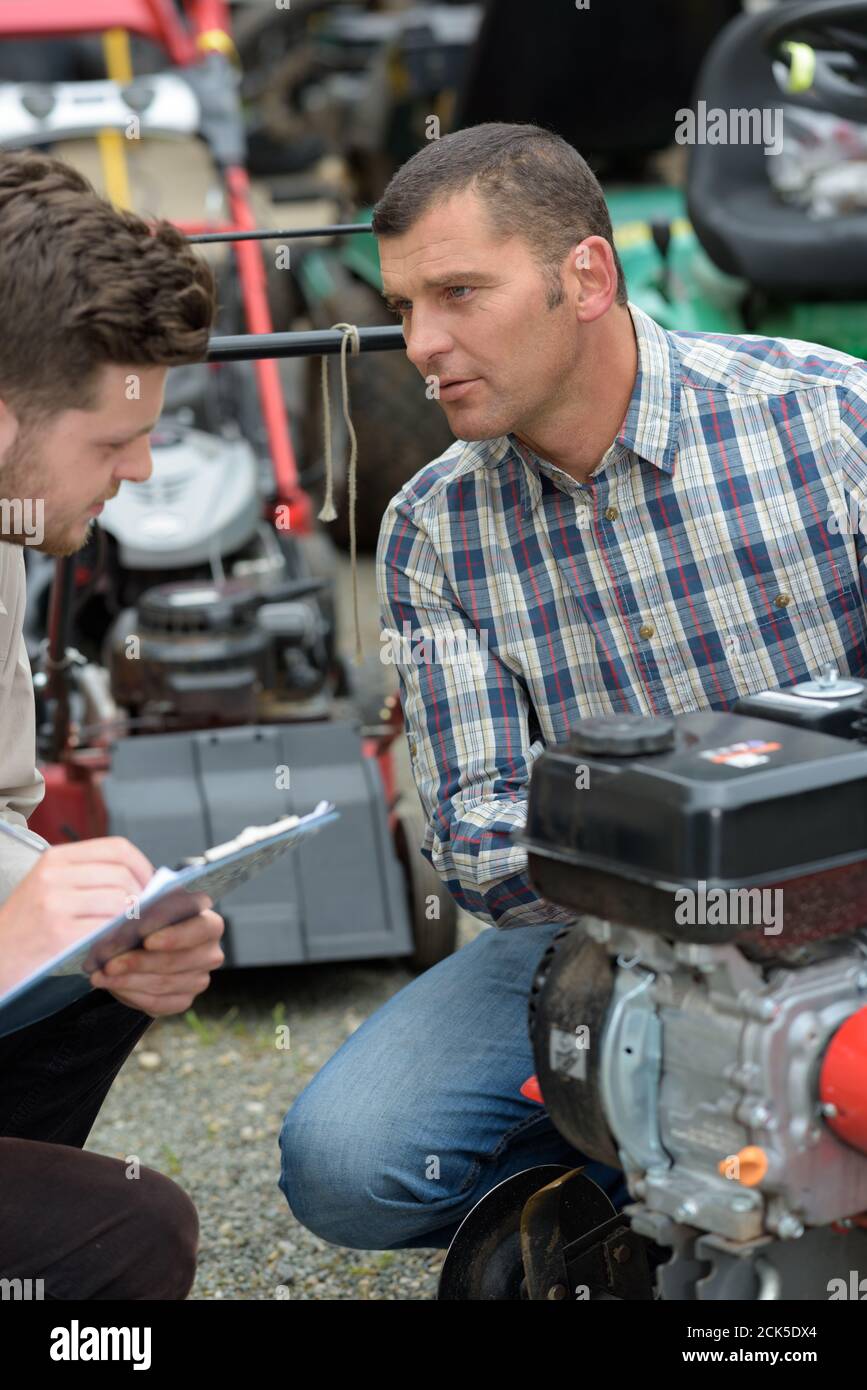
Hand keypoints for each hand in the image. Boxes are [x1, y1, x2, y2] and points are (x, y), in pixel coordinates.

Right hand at [0, 836, 154, 993]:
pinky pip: (107, 927)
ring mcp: (55, 904)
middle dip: (141, 895)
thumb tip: (144, 879)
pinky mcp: (60, 933)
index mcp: (55, 858)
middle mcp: (54, 875)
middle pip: (122, 875)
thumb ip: (90, 876)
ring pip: (119, 900)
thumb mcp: (50, 885)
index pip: (117, 848)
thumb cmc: (28, 924)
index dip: (142, 866)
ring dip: (131, 917)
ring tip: (127, 927)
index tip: (148, 883)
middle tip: (142, 911)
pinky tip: (114, 941)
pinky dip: (118, 935)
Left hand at [90, 905, 224, 1015]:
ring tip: (99, 976)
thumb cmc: (147, 917)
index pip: (201, 929)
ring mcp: (199, 980)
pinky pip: (157, 1003)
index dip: (175, 936)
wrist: (143, 943)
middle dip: (138, 963)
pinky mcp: (184, 1000)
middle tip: (109, 964)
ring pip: (162, 984)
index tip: (147, 941)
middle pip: (175, 961)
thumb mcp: (147, 905)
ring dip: (127, 981)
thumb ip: (145, 908)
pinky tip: (111, 986)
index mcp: (210, 924)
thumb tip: (128, 915)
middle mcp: (210, 954)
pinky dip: (131, 995)